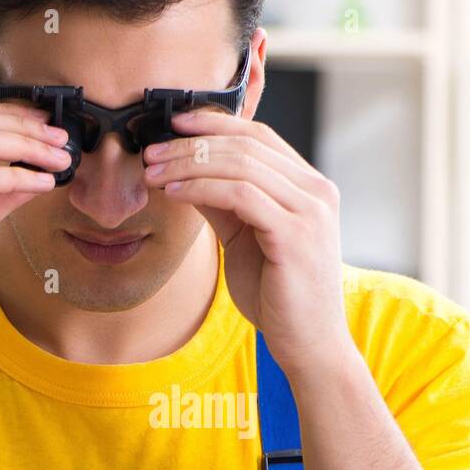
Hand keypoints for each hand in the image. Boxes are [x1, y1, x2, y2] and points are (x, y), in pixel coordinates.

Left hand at [143, 112, 354, 380]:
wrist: (309, 344)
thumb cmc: (279, 297)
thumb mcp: (244, 239)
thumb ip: (222, 204)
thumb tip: (184, 171)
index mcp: (309, 187)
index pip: (260, 138)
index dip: (216, 124)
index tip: (175, 125)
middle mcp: (317, 191)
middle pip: (247, 146)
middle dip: (193, 144)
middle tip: (153, 152)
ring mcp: (310, 210)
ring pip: (241, 165)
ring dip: (189, 164)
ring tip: (154, 172)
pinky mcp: (296, 234)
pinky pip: (241, 195)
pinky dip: (202, 188)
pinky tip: (174, 193)